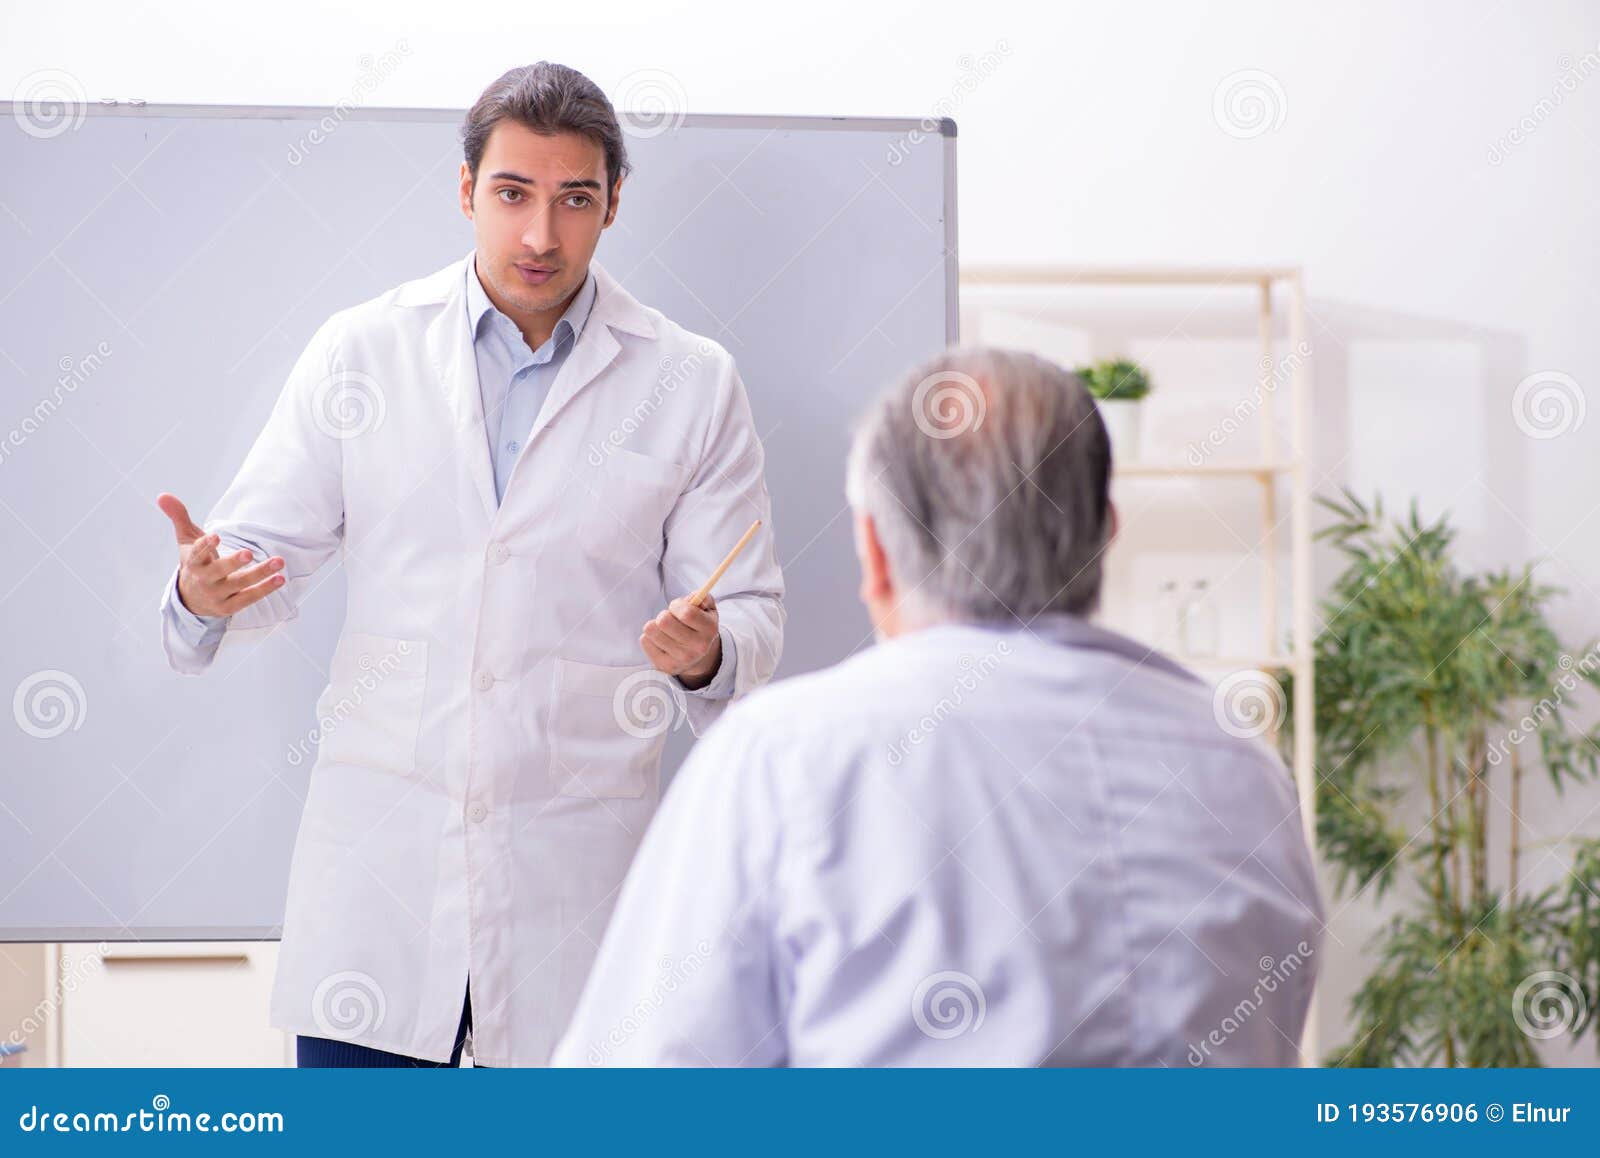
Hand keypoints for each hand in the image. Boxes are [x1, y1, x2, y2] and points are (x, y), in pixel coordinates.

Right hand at [157, 492, 285, 617]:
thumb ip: (179, 516)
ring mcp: (217, 594)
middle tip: (249, 553)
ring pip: (239, 584)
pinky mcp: (229, 606)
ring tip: (279, 561)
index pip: (197, 553)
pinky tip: (280, 578)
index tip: (215, 536)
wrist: (192, 599)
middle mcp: (204, 580)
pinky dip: (265, 589)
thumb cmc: (195, 562)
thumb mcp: (186, 540)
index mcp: (193, 562)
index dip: (206, 545)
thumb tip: (162, 495)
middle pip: (219, 571)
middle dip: (233, 562)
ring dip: (260, 573)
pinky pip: (248, 598)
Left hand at [640, 593, 720, 689]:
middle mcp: (698, 648)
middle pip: (664, 621)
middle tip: (670, 619)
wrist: (697, 656)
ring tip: (665, 630)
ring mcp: (681, 659)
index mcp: (710, 630)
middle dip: (664, 614)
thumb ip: (701, 597)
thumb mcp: (706, 609)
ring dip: (655, 625)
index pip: (687, 613)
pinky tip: (660, 640)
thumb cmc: (699, 625)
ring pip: (650, 629)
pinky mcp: (665, 666)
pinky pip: (644, 641)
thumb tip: (693, 598)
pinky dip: (650, 637)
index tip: (676, 606)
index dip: (676, 605)